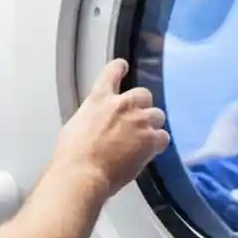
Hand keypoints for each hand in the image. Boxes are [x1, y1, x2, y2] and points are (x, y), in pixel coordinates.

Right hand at [53, 59, 170, 198]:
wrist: (83, 172)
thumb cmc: (73, 154)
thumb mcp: (76, 125)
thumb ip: (93, 118)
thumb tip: (99, 125)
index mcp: (98, 99)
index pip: (111, 73)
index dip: (119, 68)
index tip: (122, 66)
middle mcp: (121, 105)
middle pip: (143, 94)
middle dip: (141, 105)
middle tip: (136, 119)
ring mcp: (138, 121)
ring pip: (157, 114)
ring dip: (152, 124)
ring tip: (143, 138)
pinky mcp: (150, 140)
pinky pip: (163, 136)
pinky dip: (158, 143)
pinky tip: (149, 150)